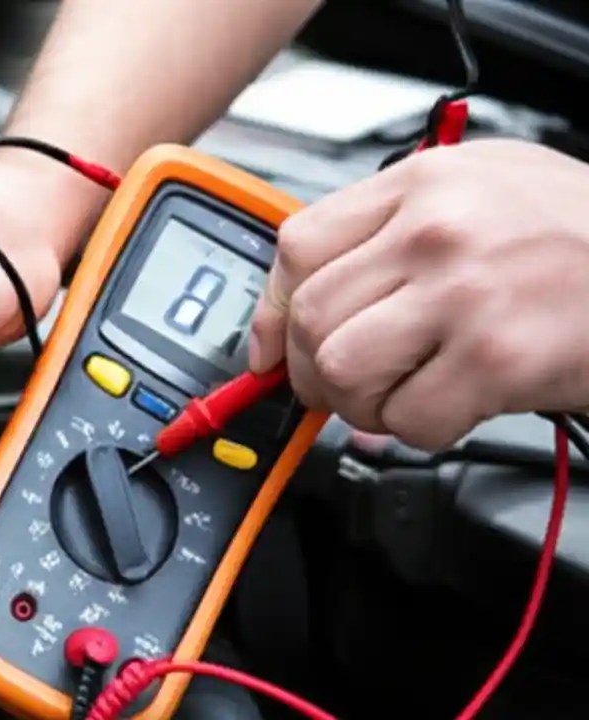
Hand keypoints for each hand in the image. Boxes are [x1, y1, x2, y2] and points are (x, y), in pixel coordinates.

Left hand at [249, 139, 588, 448]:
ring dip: (356, 404)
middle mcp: (434, 232)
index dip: (271, 311)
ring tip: (396, 396)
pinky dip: (414, 429)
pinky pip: (404, 419)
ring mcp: (465, 295)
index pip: (296, 248)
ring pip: (340, 371)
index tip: (269, 348)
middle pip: (309, 318)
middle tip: (343, 384)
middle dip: (312, 371)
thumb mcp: (476, 194)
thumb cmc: (578, 233)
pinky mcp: (497, 359)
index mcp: (420, 184)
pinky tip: (449, 406)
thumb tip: (294, 319)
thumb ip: (382, 238)